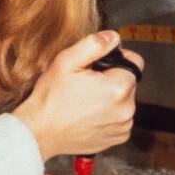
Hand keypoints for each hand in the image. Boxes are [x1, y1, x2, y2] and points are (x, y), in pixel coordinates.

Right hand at [12, 31, 142, 160]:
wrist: (39, 132)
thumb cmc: (50, 99)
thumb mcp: (66, 62)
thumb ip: (94, 44)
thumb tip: (113, 37)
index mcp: (119, 88)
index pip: (135, 62)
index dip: (117, 59)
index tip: (98, 66)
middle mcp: (127, 109)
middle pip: (129, 82)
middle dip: (112, 80)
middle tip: (86, 85)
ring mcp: (123, 126)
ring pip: (124, 101)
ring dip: (111, 99)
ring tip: (85, 102)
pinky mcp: (117, 138)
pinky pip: (120, 118)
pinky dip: (109, 115)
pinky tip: (88, 115)